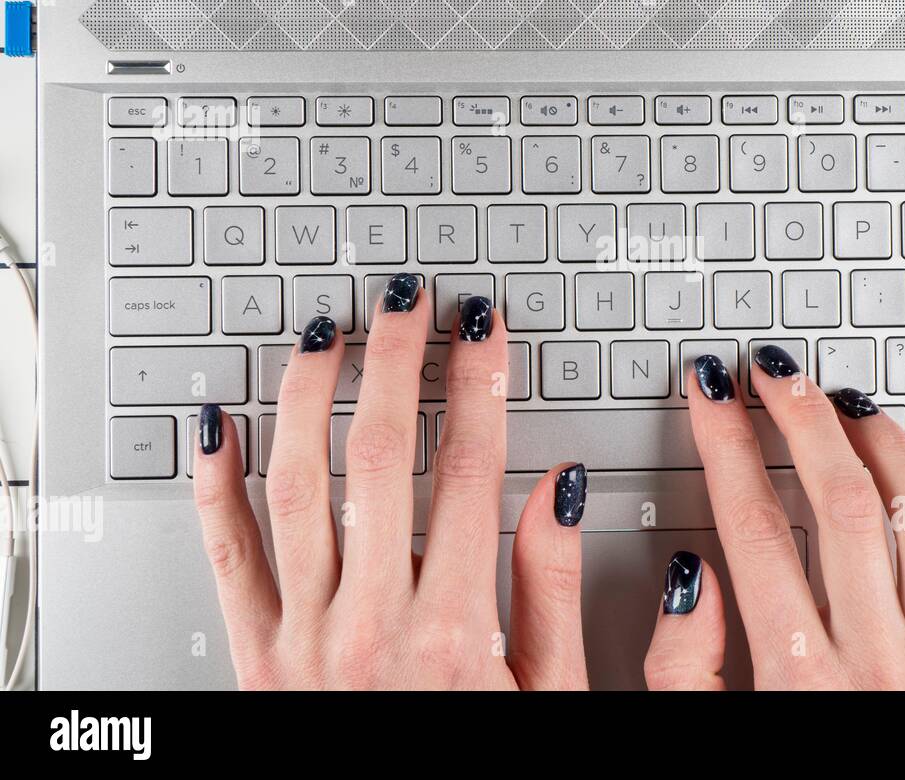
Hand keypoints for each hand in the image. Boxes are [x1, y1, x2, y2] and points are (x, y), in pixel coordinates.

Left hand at [191, 276, 588, 688]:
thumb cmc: (479, 767)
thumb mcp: (551, 701)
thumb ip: (554, 594)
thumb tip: (558, 496)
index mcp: (455, 630)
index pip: (472, 467)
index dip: (481, 382)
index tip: (484, 329)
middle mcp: (371, 622)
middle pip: (381, 454)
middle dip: (399, 359)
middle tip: (409, 302)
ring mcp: (303, 635)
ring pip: (297, 483)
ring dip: (313, 395)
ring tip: (329, 335)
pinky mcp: (255, 655)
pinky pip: (224, 556)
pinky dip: (214, 485)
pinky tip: (221, 427)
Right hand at [644, 346, 904, 690]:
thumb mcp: (705, 747)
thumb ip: (685, 670)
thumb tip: (690, 578)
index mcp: (798, 676)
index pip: (750, 524)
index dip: (721, 443)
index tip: (708, 392)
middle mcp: (878, 660)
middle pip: (838, 501)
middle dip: (798, 418)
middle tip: (773, 369)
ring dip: (884, 447)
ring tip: (849, 406)